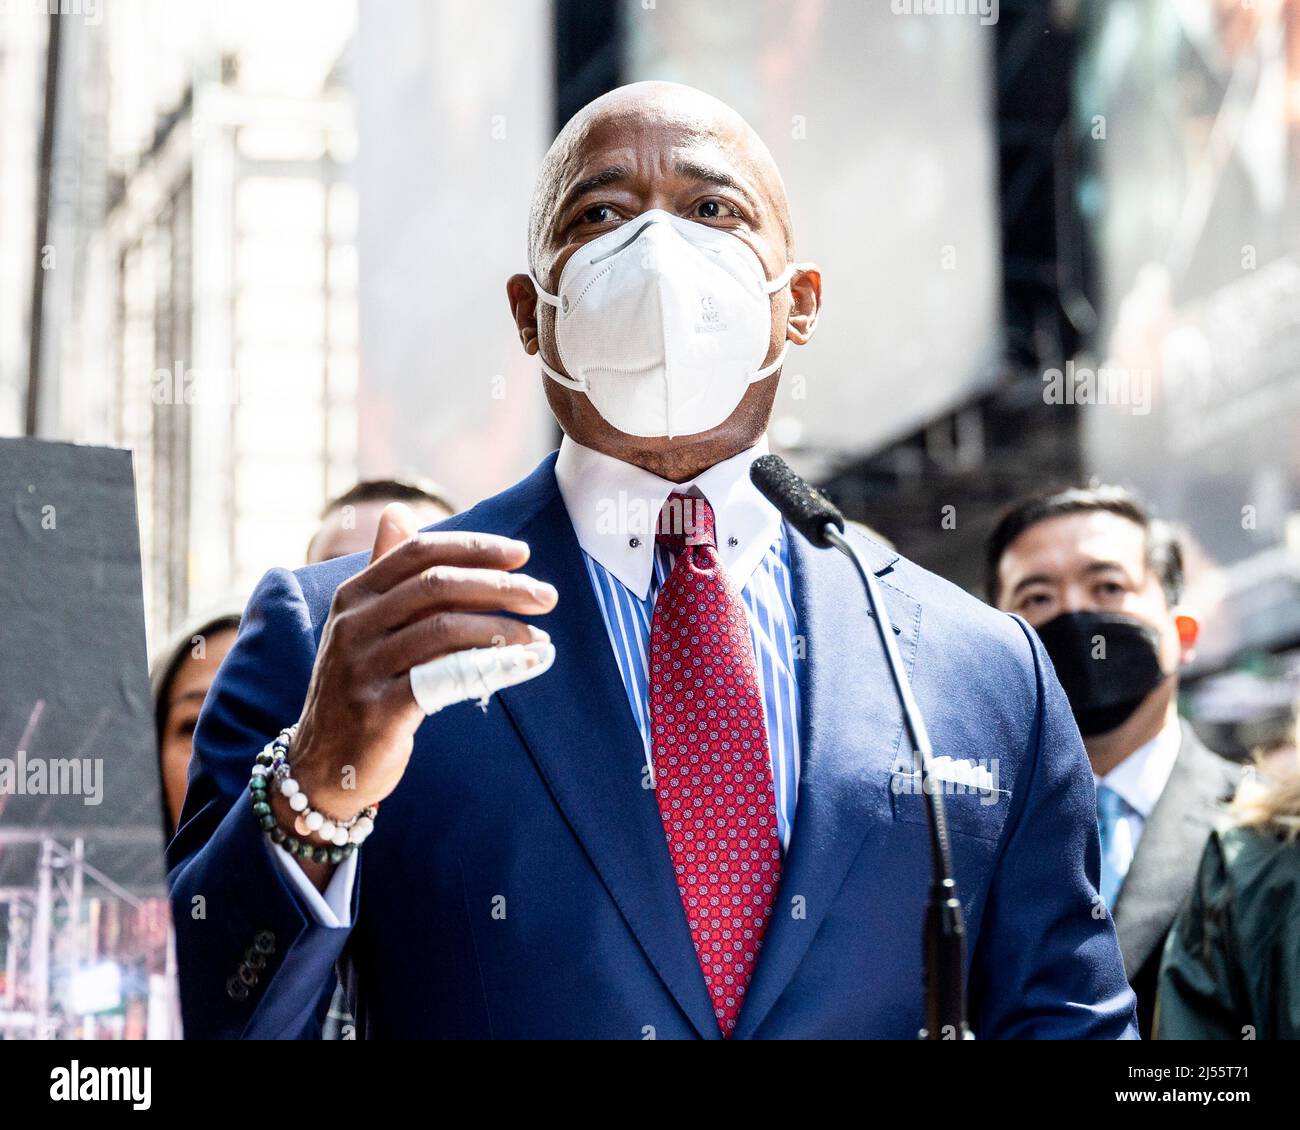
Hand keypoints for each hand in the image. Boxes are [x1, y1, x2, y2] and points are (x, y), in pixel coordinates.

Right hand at [272, 504, 557, 886]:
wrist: (320, 767)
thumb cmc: (357, 687)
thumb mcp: (361, 626)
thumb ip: (384, 572)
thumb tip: (398, 512)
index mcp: (353, 596)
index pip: (419, 554)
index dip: (474, 548)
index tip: (523, 553)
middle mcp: (352, 625)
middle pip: (437, 587)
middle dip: (499, 586)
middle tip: (546, 595)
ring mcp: (363, 668)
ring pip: (445, 630)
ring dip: (503, 629)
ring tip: (539, 637)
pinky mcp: (380, 711)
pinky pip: (447, 678)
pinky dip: (494, 667)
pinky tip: (525, 665)